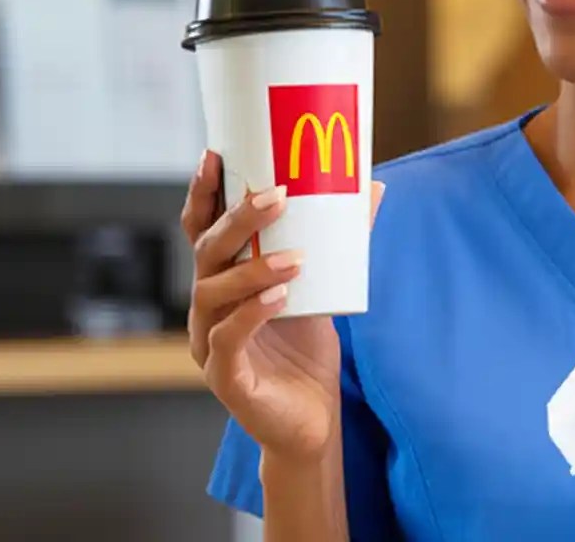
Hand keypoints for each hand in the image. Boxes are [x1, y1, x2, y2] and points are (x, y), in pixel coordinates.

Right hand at [181, 150, 384, 460]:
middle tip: (275, 194)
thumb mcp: (324, 286)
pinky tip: (279, 297)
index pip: (201, 230)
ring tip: (294, 257)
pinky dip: (252, 314)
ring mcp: (210, 343)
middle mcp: (207, 307)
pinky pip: (228, 340)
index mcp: (222, 281)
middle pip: (206, 252)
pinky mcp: (225, 377)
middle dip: (238, 220)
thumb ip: (341, 241)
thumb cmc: (307, 350)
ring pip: (212, 293)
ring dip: (253, 268)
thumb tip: (373, 187)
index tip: (214, 155)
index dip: (203, 194)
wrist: (311, 420)